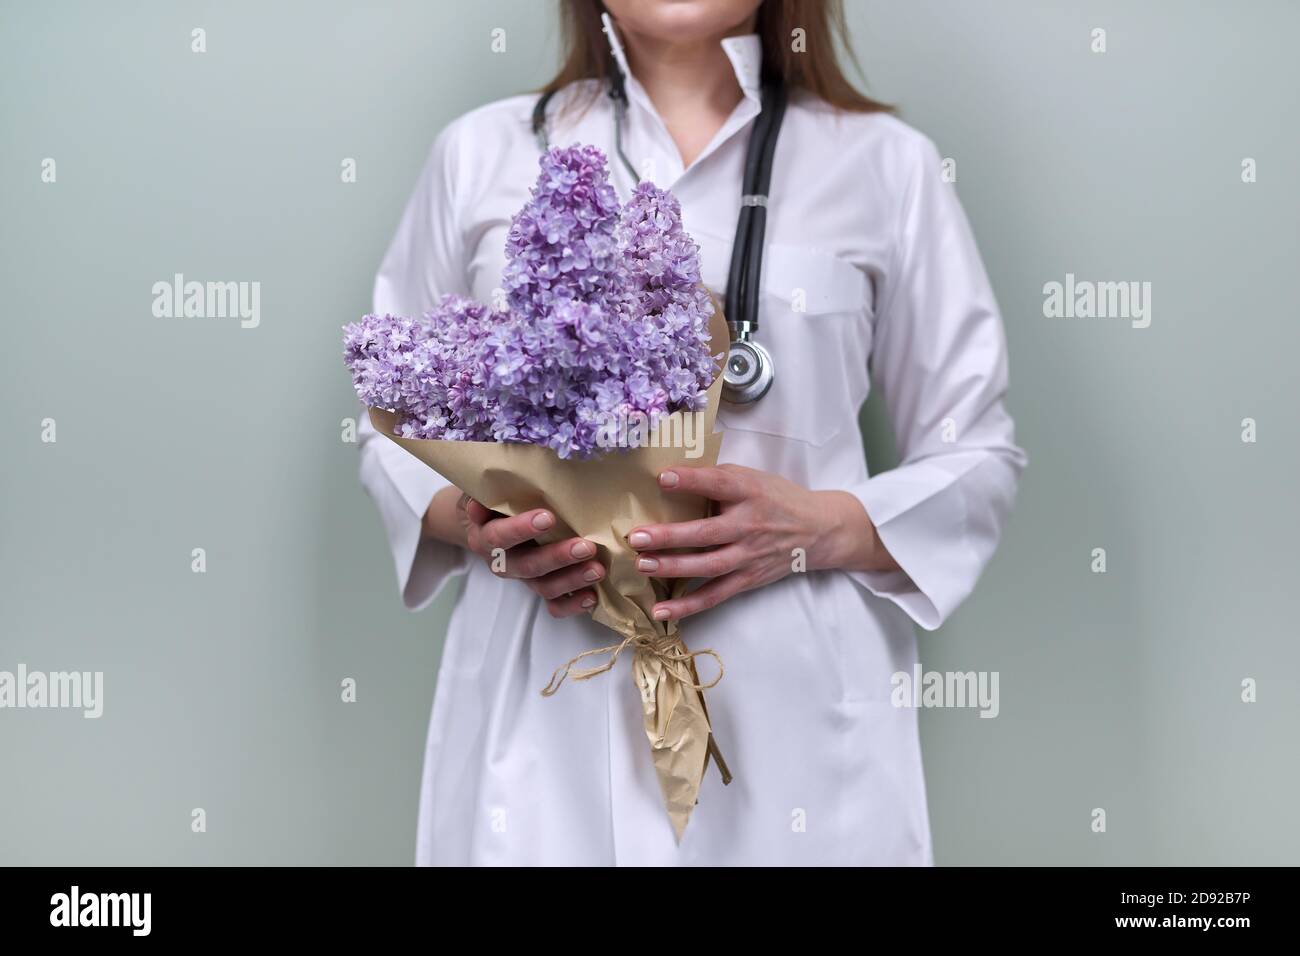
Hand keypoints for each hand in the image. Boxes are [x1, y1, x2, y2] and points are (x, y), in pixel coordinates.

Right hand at [445, 493, 605, 617]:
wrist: (486, 523)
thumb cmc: (493, 501)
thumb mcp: (485, 491)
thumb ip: (487, 491)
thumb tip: (481, 501)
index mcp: (485, 537)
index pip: (499, 537)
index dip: (521, 529)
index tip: (548, 517)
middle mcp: (502, 562)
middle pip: (527, 566)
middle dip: (557, 558)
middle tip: (585, 547)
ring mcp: (523, 577)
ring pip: (544, 587)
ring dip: (571, 580)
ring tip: (597, 570)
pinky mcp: (539, 587)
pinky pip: (553, 604)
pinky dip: (572, 604)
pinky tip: (591, 597)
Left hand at [627, 464, 897, 622]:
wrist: (820, 530)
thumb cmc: (777, 498)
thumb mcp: (754, 478)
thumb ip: (720, 478)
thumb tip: (672, 477)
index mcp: (750, 491)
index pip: (719, 484)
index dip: (691, 481)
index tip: (662, 478)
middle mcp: (749, 524)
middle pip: (706, 533)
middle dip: (669, 536)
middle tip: (636, 537)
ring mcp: (749, 555)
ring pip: (707, 566)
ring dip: (672, 568)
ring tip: (642, 565)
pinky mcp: (748, 579)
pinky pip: (715, 595)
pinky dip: (688, 605)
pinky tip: (661, 610)